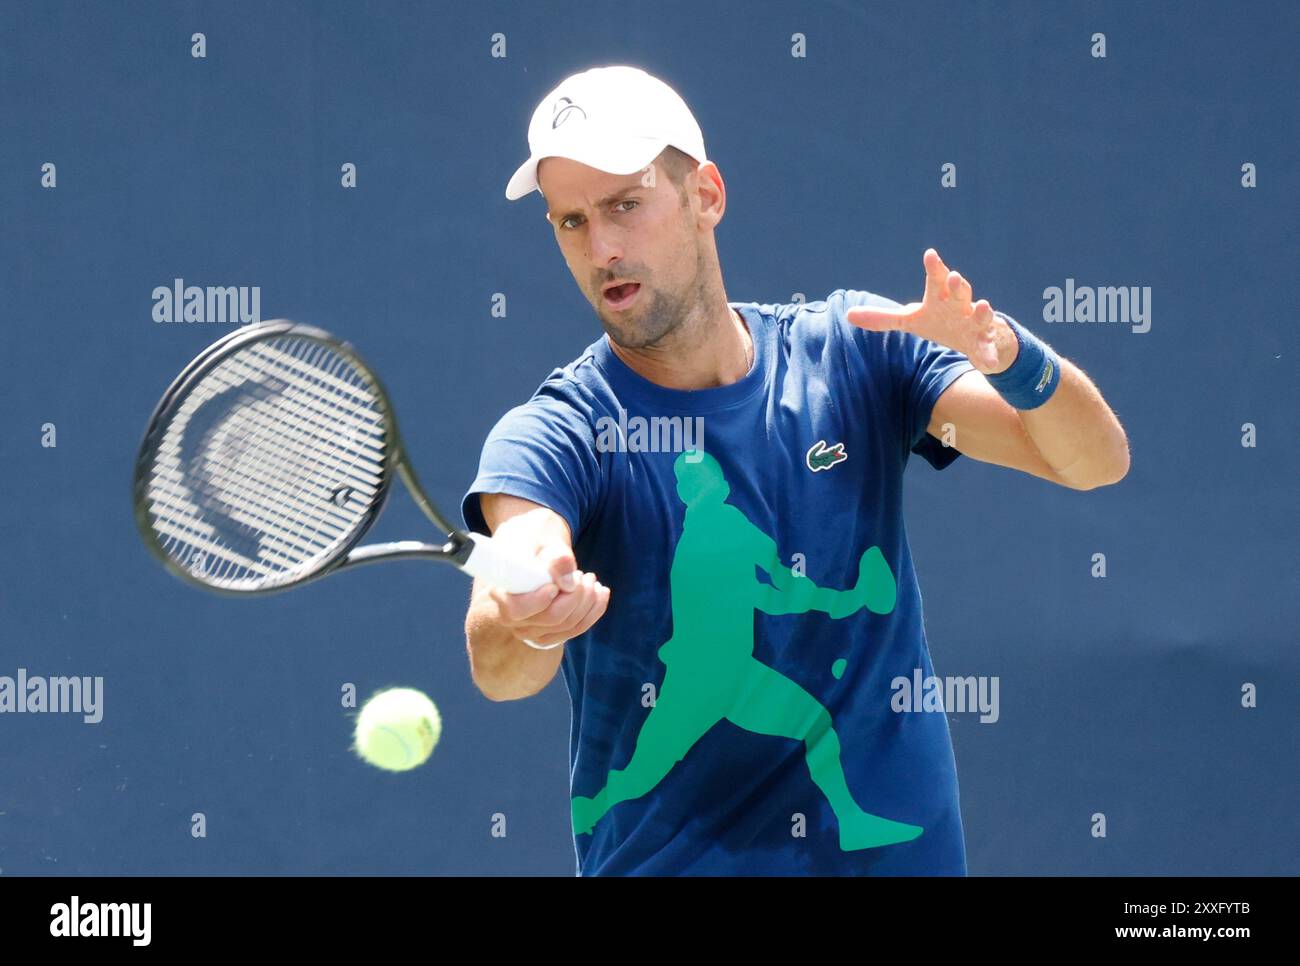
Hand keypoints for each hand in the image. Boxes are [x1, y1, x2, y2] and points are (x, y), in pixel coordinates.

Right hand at [487, 542, 610, 648]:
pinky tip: (601, 592)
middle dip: (576, 596)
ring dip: (588, 602)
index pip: (517, 609)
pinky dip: (593, 611)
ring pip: (568, 625)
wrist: (532, 548)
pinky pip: (576, 629)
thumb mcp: (539, 538)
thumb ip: (554, 556)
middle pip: (552, 618)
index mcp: (500, 594)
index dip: (540, 599)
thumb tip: (568, 581)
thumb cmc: (531, 539)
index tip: (555, 584)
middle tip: (584, 574)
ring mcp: (531, 630)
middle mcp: (512, 618)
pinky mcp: (549, 634)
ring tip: (591, 579)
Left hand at [845, 248, 1004, 371]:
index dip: (934, 267)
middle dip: (957, 285)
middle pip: (959, 292)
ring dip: (981, 311)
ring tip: (983, 305)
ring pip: (980, 315)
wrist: (974, 339)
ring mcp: (974, 324)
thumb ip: (884, 319)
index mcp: (940, 298)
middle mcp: (960, 306)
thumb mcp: (912, 321)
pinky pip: (987, 350)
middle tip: (954, 277)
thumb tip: (848, 315)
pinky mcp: (983, 343)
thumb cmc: (941, 322)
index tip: (930, 255)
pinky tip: (986, 363)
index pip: (936, 279)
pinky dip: (988, 355)